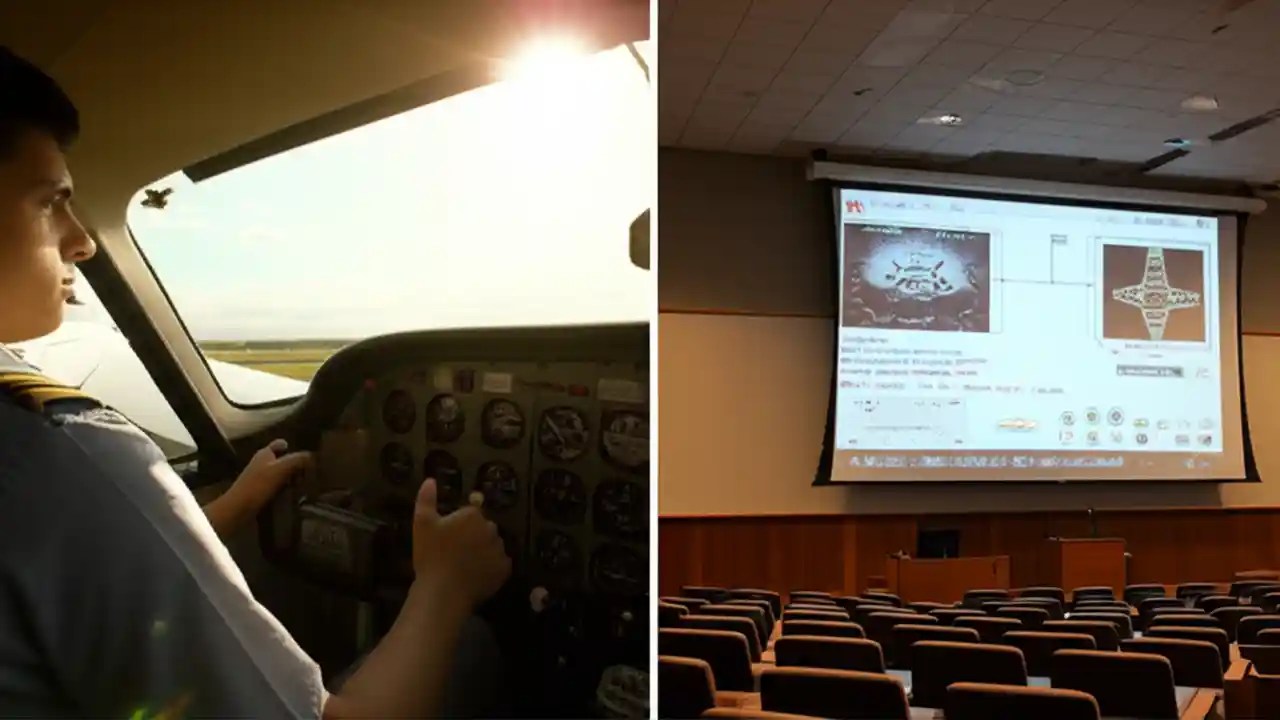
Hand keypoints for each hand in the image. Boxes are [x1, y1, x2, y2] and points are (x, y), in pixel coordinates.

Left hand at [227, 438, 312, 518]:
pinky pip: (277, 489)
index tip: (304, 453)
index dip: (291, 447)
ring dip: (291, 479)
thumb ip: (297, 460)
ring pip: (279, 475)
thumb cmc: (258, 486)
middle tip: (310, 472)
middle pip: (281, 460)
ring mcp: (259, 480)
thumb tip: (312, 456)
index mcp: (264, 454)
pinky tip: (294, 497)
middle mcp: (261, 465)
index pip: (279, 445)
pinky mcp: (260, 494)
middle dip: (294, 465)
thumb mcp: (281, 469)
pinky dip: (286, 491)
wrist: (238, 510)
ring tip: (306, 485)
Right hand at [411, 479, 509, 608]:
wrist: (443, 591)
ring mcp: (500, 549)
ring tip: (466, 565)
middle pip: (484, 528)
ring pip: (492, 545)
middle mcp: (491, 528)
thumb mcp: (422, 524)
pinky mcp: (504, 569)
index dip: (460, 524)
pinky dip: (491, 567)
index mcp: (473, 515)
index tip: (449, 537)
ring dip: (483, 550)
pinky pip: (499, 563)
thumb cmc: (431, 556)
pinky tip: (476, 574)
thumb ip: (426, 499)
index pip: (471, 513)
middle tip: (456, 552)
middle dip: (474, 536)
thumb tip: (430, 480)